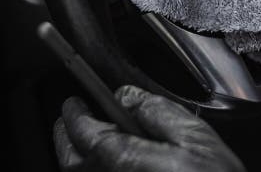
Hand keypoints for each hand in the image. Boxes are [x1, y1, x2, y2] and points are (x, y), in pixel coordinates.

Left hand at [53, 86, 244, 171]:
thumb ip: (157, 111)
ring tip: (90, 141)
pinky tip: (111, 164)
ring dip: (79, 158)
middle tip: (70, 119)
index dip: (75, 114)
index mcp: (125, 162)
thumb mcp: (194, 136)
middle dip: (66, 138)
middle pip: (72, 163)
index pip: (84, 133)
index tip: (74, 102)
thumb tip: (127, 96)